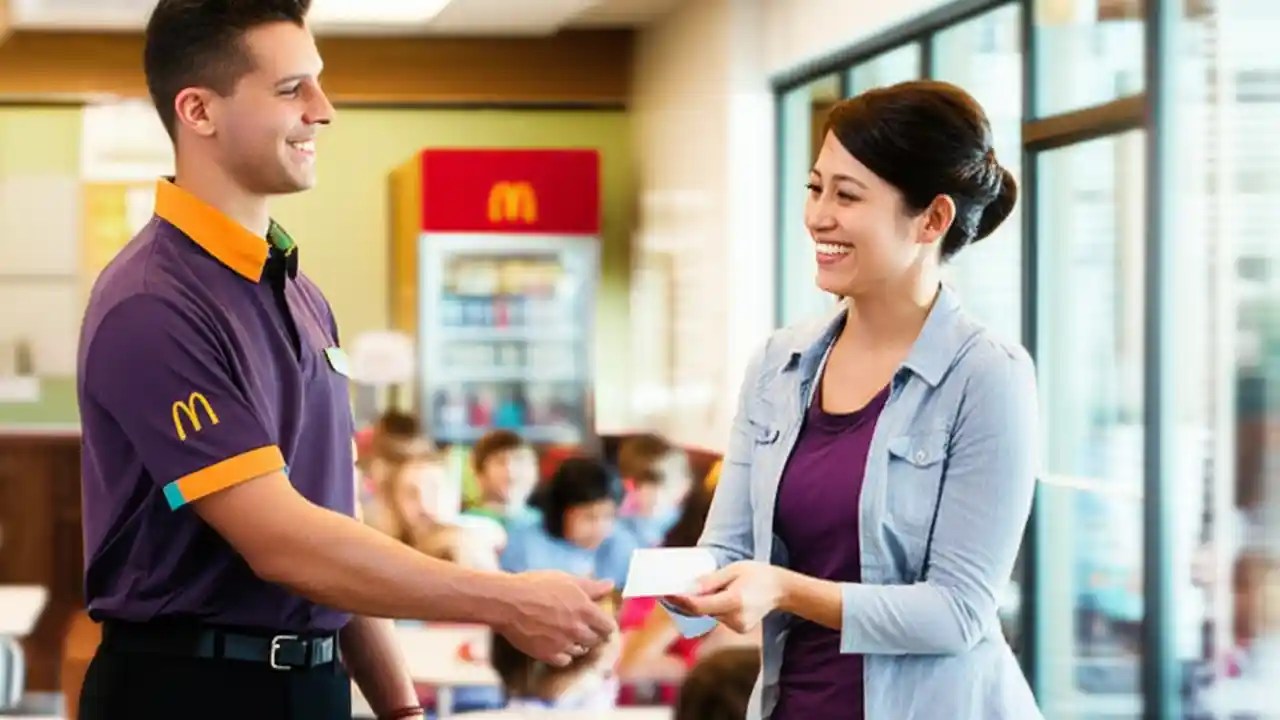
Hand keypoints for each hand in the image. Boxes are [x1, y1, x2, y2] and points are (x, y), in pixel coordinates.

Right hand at [498, 570, 616, 666]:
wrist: (507, 602)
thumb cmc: (536, 585)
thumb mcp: (566, 580)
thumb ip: (591, 586)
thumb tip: (611, 585)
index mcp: (585, 610)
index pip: (608, 626)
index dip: (606, 625)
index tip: (601, 624)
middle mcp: (577, 629)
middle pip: (596, 640)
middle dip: (593, 635)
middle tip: (586, 630)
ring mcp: (563, 644)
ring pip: (581, 651)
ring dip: (579, 645)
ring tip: (571, 636)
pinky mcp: (548, 655)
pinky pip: (564, 661)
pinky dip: (564, 655)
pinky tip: (558, 645)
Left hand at [665, 561, 785, 633]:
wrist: (781, 590)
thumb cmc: (758, 574)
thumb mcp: (734, 569)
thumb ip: (711, 581)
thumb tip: (688, 587)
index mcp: (734, 601)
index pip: (699, 606)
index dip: (680, 601)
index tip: (666, 593)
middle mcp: (735, 617)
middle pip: (701, 611)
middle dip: (686, 601)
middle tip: (669, 590)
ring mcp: (738, 626)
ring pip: (709, 614)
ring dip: (702, 604)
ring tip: (701, 589)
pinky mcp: (739, 628)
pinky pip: (718, 617)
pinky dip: (714, 608)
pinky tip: (720, 597)